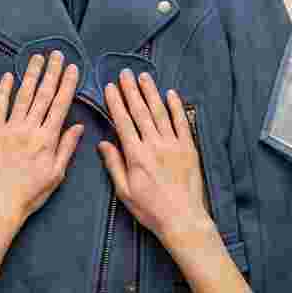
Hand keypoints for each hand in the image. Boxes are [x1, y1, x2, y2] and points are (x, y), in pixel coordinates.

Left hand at [0, 51, 82, 232]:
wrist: (0, 202)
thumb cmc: (31, 193)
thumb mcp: (56, 174)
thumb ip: (67, 147)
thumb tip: (78, 126)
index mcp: (47, 139)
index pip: (60, 105)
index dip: (67, 84)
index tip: (72, 68)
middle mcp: (29, 129)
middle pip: (43, 95)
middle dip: (51, 72)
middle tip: (56, 54)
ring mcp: (10, 129)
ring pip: (23, 96)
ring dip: (31, 75)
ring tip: (37, 58)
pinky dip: (3, 91)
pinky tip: (8, 76)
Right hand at [97, 69, 214, 245]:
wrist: (182, 218)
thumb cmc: (150, 209)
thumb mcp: (124, 191)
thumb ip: (114, 164)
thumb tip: (103, 143)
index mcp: (136, 155)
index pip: (123, 121)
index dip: (116, 102)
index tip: (110, 87)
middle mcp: (154, 145)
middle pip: (141, 112)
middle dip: (131, 91)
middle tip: (125, 73)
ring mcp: (173, 144)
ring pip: (160, 112)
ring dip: (151, 92)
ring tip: (144, 77)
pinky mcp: (189, 148)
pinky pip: (181, 122)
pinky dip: (176, 106)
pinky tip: (170, 93)